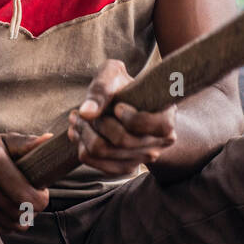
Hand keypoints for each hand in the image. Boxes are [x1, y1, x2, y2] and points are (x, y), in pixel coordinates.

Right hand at [0, 133, 51, 231]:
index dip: (41, 198)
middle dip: (33, 209)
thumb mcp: (0, 141)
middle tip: (32, 200)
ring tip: (20, 206)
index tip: (40, 191)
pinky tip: (6, 213)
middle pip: (21, 211)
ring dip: (21, 218)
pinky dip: (7, 225)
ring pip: (11, 223)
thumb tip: (49, 140)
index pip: (29, 195)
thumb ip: (26, 142)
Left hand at [68, 58, 175, 175]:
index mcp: (165, 120)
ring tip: (78, 117)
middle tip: (85, 110)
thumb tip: (86, 112)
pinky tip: (79, 131)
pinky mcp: (124, 168)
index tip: (117, 106)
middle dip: (96, 122)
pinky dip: (80, 145)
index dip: (127, 117)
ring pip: (101, 152)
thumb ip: (102, 88)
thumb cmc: (124, 87)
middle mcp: (158, 144)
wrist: (130, 105)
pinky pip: (93, 162)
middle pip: (120, 140)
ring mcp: (141, 159)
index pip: (145, 126)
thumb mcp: (114, 75)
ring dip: (83, 132)